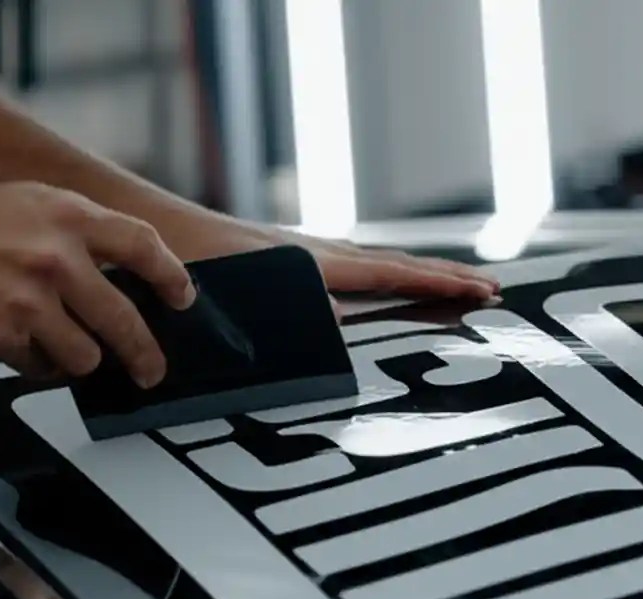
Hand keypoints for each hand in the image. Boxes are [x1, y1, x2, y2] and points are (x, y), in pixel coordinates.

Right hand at [0, 182, 195, 384]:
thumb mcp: (30, 202)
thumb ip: (81, 230)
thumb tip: (132, 267)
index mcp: (68, 216)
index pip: (142, 246)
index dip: (172, 277)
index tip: (184, 299)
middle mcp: (56, 257)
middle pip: (124, 320)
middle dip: (145, 354)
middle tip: (151, 370)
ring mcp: (29, 300)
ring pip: (87, 356)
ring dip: (80, 359)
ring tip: (59, 344)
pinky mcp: (1, 336)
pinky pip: (42, 368)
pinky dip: (37, 364)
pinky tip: (17, 342)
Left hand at [171, 221, 500, 301]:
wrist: (153, 231)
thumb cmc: (189, 265)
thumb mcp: (240, 294)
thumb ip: (291, 311)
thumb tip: (340, 324)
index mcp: (313, 263)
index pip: (391, 276)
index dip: (438, 284)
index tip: (481, 291)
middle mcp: (316, 253)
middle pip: (395, 266)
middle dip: (444, 278)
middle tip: (489, 290)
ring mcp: (303, 254)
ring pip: (375, 264)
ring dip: (416, 276)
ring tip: (451, 286)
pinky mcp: (287, 259)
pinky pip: (350, 269)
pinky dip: (383, 276)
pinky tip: (381, 285)